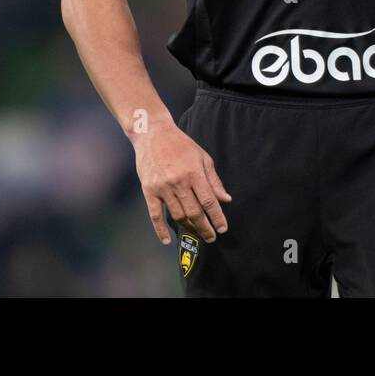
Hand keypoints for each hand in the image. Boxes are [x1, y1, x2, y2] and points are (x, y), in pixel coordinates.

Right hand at [133, 117, 231, 243]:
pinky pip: (155, 215)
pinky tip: (167, 241)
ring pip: (178, 215)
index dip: (217, 217)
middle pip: (194, 212)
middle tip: (212, 237)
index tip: (223, 228)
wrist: (153, 134)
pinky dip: (160, 230)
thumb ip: (214, 180)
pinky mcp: (149, 191)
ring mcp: (162, 188)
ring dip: (189, 228)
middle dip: (205, 228)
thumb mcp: (202, 158)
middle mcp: (178, 182)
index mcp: (194, 173)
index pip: (209, 201)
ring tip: (197, 233)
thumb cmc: (181, 145)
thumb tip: (226, 199)